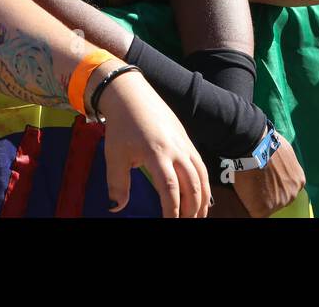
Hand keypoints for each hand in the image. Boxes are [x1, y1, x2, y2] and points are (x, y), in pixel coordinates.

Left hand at [99, 69, 210, 217]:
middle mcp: (175, 148)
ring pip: (202, 175)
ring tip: (199, 215)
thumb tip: (116, 208)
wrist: (130, 94)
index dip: (172, 209)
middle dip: (192, 208)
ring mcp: (184, 143)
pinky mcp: (186, 139)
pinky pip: (200, 164)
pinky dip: (204, 182)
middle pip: (192, 184)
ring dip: (203, 198)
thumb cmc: (121, 125)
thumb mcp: (114, 155)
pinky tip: (201, 194)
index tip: (170, 223)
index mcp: (156, 153)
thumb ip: (117, 184)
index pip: (170, 188)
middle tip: (187, 223)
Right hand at [230, 132, 305, 217]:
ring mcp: (278, 203)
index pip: (286, 188)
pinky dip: (247, 204)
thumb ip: (285, 163)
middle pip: (279, 199)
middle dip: (267, 192)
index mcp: (298, 181)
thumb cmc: (267, 142)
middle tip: (254, 180)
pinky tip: (242, 192)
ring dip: (256, 198)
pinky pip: (255, 212)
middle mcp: (292, 194)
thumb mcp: (285, 150)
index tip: (265, 178)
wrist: (254, 145)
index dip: (274, 184)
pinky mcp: (263, 209)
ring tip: (246, 185)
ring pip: (266, 206)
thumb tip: (277, 162)